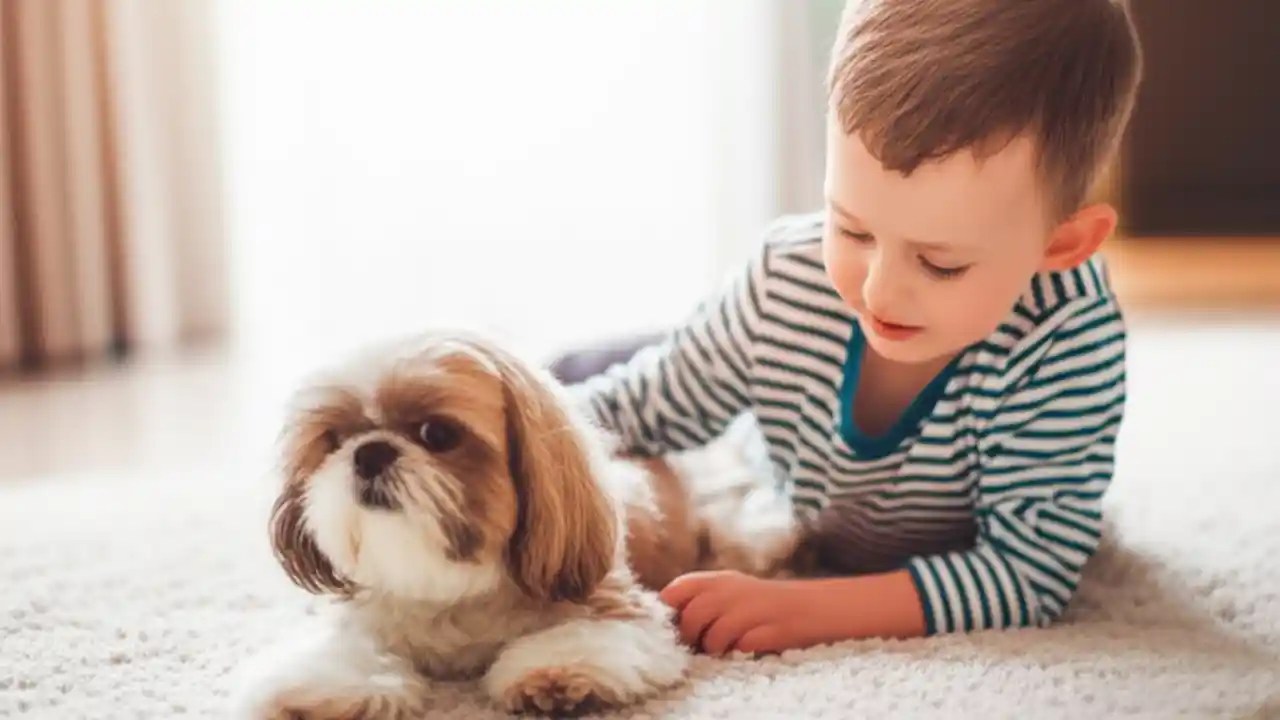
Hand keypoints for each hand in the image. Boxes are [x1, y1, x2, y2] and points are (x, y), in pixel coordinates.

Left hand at [658, 570, 819, 655]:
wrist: (812, 606)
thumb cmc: (762, 603)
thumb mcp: (728, 589)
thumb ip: (698, 598)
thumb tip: (665, 618)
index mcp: (718, 579)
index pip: (677, 590)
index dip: (668, 611)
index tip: (673, 627)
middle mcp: (733, 591)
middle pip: (692, 617)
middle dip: (691, 637)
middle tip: (699, 646)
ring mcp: (753, 610)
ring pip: (714, 637)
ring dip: (715, 649)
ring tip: (725, 649)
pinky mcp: (772, 630)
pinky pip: (742, 647)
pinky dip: (739, 653)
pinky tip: (746, 649)